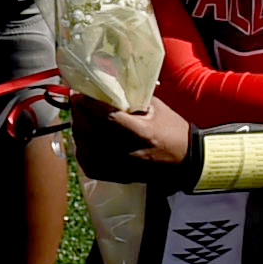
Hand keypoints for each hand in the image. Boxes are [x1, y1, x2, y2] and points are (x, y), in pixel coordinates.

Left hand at [69, 95, 193, 179]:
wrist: (186, 160)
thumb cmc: (172, 129)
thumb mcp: (156, 108)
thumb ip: (131, 98)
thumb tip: (105, 86)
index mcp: (143, 133)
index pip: (107, 117)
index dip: (88, 104)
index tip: (78, 93)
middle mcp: (130, 152)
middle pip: (92, 133)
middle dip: (79, 115)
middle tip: (76, 102)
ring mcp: (122, 168)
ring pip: (86, 150)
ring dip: (78, 132)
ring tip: (79, 119)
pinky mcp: (118, 177)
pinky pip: (89, 166)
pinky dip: (82, 151)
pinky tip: (83, 139)